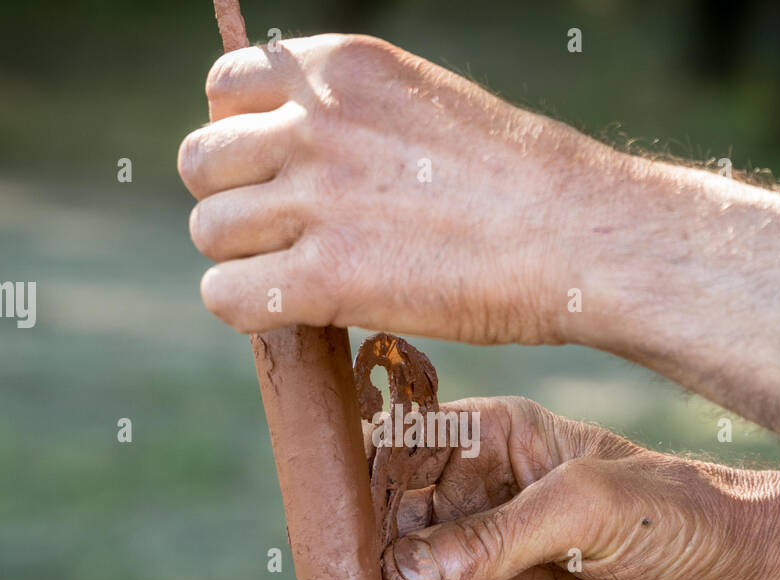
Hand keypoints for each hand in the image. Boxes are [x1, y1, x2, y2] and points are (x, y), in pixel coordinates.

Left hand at [177, 34, 642, 345]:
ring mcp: (316, 200)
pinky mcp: (326, 279)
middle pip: (202, 163)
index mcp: (340, 68)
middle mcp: (315, 123)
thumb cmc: (520, 181)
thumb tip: (288, 156)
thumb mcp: (424, 106)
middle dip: (234, 200)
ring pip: (210, 233)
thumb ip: (348, 119)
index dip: (240, 137)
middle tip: (284, 235)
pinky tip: (296, 311)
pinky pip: (226, 297)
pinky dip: (248, 310)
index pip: (224, 87)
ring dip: (244, 259)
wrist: (578, 236)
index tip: (275, 175)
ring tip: (300, 275)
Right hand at [377, 396, 768, 579]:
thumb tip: (406, 571)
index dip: (366, 482)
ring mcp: (482, 578)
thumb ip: (497, 535)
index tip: (337, 517)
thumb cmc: (674, 512)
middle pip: (391, 536)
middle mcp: (473, 508)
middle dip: (368, 569)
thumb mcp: (586, 504)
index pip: (403, 453)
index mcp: (488, 443)